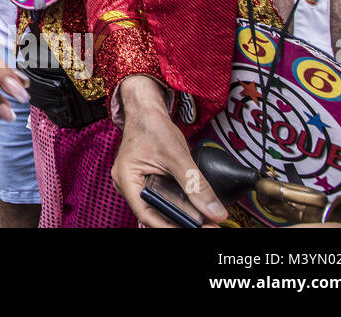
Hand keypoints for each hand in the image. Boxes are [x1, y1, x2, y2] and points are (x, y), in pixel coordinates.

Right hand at [113, 76, 225, 227]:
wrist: (147, 111)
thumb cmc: (152, 127)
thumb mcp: (177, 156)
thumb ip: (196, 185)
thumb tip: (214, 212)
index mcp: (126, 179)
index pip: (147, 213)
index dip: (171, 226)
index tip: (197, 229)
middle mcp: (128, 185)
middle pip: (154, 213)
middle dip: (180, 222)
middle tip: (207, 226)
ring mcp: (136, 184)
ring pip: (160, 208)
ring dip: (181, 215)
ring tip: (205, 220)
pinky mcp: (147, 182)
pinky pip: (162, 199)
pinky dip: (179, 205)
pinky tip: (195, 209)